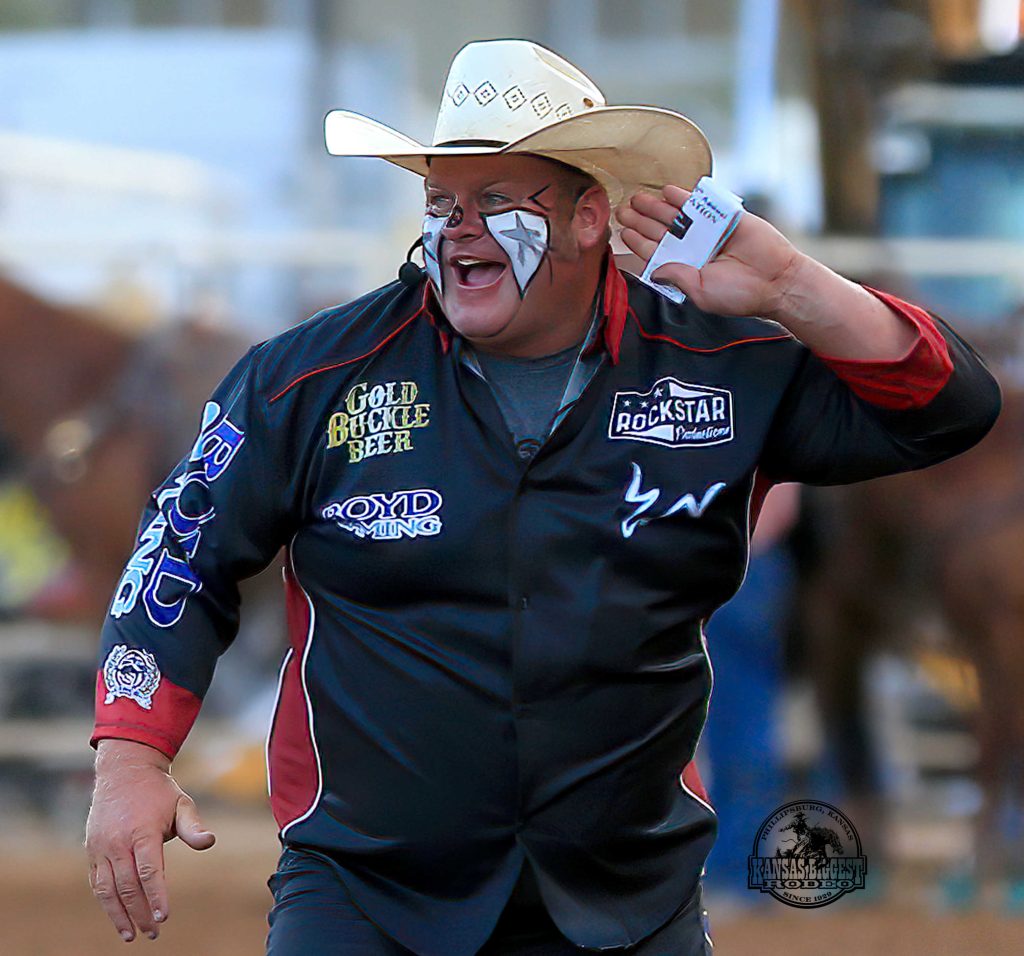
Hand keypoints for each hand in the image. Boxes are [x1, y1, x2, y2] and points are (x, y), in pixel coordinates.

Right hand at [86, 740, 215, 941]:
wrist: (124, 771)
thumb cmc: (158, 791)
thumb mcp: (181, 803)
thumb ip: (193, 826)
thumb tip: (209, 842)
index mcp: (142, 832)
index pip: (149, 871)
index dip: (156, 895)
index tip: (164, 917)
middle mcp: (117, 842)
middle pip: (128, 886)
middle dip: (140, 913)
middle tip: (153, 933)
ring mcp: (101, 847)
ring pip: (107, 890)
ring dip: (119, 915)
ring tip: (131, 935)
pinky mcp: (91, 850)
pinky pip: (97, 882)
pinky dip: (106, 902)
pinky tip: (117, 916)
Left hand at [616, 184, 802, 318]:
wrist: (776, 281)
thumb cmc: (740, 294)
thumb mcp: (701, 292)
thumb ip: (677, 277)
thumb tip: (654, 269)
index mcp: (686, 267)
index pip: (656, 251)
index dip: (639, 241)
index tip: (623, 231)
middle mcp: (694, 248)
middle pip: (662, 230)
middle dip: (642, 220)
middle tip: (623, 209)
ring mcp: (709, 231)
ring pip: (677, 216)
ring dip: (657, 206)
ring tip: (638, 199)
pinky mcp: (725, 217)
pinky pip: (701, 205)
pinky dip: (685, 197)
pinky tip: (667, 191)